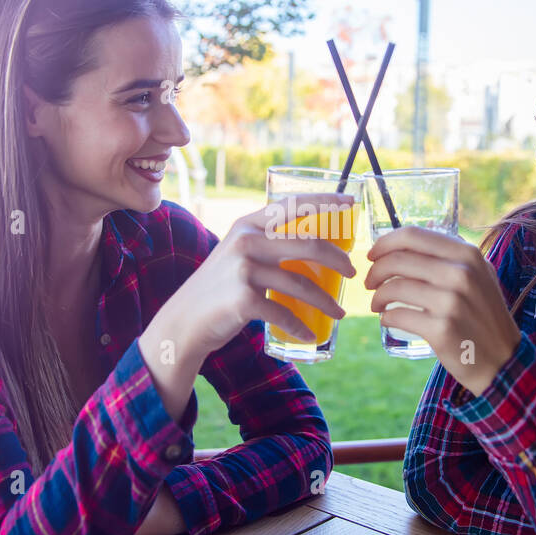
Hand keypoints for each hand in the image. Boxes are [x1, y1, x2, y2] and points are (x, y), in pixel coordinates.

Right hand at [155, 192, 358, 360]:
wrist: (184, 322)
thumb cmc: (219, 289)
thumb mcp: (238, 254)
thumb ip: (266, 243)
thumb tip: (315, 245)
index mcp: (247, 224)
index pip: (293, 204)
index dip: (325, 201)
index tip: (349, 202)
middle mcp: (246, 241)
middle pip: (308, 244)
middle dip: (338, 260)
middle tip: (352, 273)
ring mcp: (243, 269)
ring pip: (302, 284)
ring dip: (326, 301)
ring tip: (339, 313)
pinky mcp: (243, 299)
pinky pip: (284, 312)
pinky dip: (301, 327)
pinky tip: (310, 334)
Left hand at [364, 225, 520, 396]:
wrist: (502, 360)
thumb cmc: (484, 316)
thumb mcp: (480, 275)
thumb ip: (452, 255)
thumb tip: (414, 236)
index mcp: (468, 255)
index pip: (412, 236)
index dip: (384, 243)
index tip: (372, 255)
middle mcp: (461, 274)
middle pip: (398, 260)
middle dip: (375, 271)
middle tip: (370, 282)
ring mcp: (452, 302)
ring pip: (394, 288)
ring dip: (378, 296)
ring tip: (378, 304)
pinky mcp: (442, 330)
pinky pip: (398, 316)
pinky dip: (386, 317)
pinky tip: (387, 319)